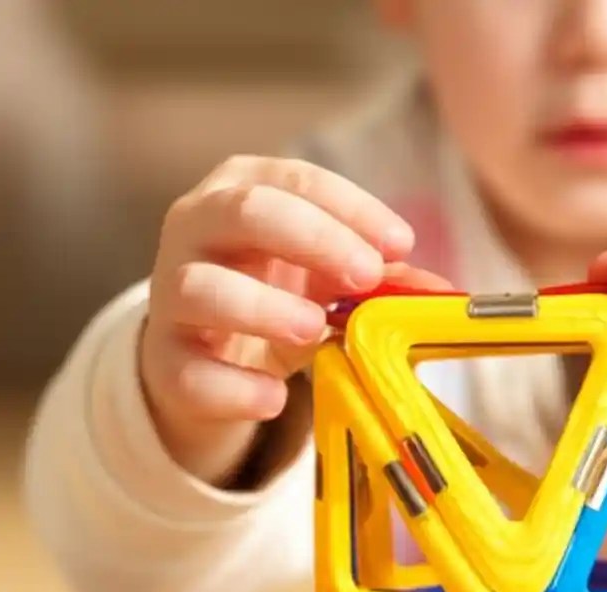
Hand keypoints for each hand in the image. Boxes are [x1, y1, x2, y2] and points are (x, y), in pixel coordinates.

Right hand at [141, 155, 450, 482]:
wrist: (211, 353)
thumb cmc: (278, 291)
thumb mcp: (330, 278)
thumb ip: (383, 279)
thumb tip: (444, 294)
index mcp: (242, 189)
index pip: (296, 180)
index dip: (350, 208)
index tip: (400, 243)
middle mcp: (195, 228)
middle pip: (243, 211)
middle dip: (311, 238)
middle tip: (364, 275)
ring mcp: (171, 293)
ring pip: (200, 287)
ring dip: (262, 307)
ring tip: (314, 329)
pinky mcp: (162, 359)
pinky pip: (187, 370)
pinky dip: (233, 387)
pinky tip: (275, 397)